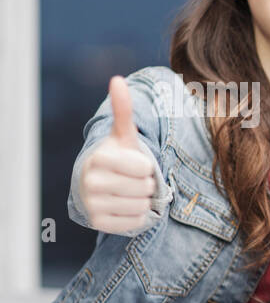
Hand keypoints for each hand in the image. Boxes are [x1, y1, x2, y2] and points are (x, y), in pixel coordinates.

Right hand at [80, 76, 158, 233]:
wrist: (96, 185)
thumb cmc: (117, 158)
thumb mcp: (123, 135)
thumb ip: (123, 110)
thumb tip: (117, 79)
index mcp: (99, 158)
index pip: (144, 168)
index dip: (146, 166)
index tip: (135, 164)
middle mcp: (90, 182)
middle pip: (146, 188)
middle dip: (146, 184)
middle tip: (133, 180)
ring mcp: (93, 204)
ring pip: (142, 205)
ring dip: (143, 200)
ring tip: (129, 191)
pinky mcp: (99, 223)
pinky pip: (136, 222)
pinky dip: (138, 215)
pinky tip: (125, 205)